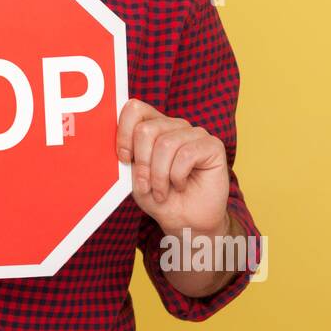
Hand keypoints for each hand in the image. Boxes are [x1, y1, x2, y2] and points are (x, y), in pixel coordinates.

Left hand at [115, 98, 228, 235]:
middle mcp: (173, 126)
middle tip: (146, 185)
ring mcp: (194, 133)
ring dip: (159, 176)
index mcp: (153, 126)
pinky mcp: (212, 145)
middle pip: (146, 129)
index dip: (124, 133)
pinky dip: (178, 176)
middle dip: (142, 163)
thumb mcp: (134, 178)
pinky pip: (187, 154)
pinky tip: (181, 185)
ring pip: (165, 144)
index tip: (123, 158)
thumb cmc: (159, 197)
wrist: (186, 221)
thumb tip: (117, 145)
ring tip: (162, 191)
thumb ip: (126, 157)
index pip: (134, 109)